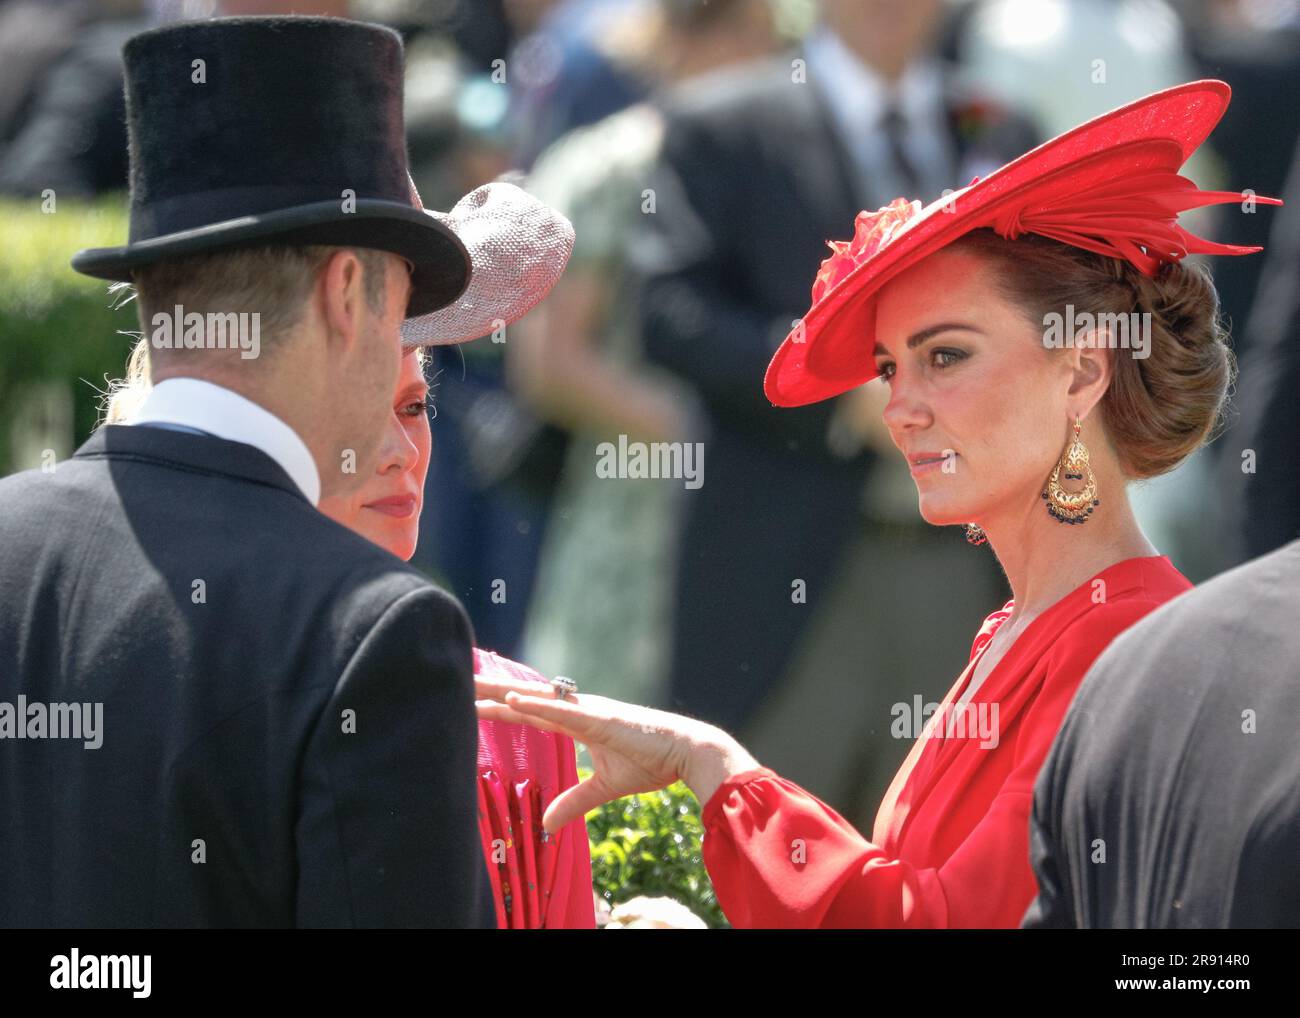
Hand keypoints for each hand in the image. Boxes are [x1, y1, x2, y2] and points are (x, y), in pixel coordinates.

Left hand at [475, 673, 756, 832]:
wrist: (686, 752)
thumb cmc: (652, 762)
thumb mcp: (604, 787)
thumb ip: (574, 802)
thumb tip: (548, 825)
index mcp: (578, 722)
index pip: (529, 712)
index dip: (499, 705)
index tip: (470, 699)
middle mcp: (579, 710)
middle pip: (524, 699)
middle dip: (491, 691)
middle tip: (457, 679)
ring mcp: (588, 711)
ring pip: (536, 698)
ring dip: (503, 691)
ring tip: (472, 683)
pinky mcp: (600, 718)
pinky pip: (562, 711)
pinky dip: (537, 705)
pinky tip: (512, 699)